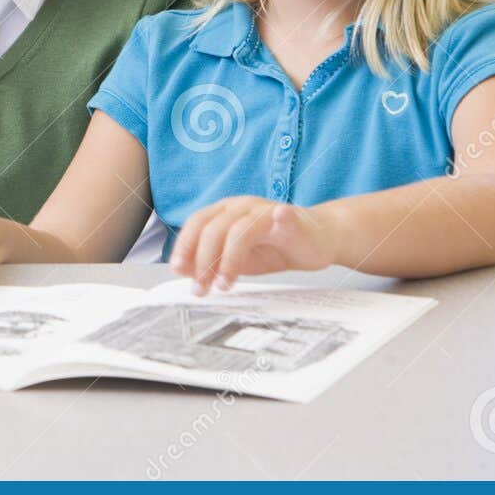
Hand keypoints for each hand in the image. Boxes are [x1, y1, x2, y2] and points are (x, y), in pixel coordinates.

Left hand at [170, 197, 338, 294]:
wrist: (316, 240)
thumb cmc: (275, 247)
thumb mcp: (236, 258)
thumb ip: (212, 262)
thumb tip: (184, 272)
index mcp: (224, 212)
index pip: (196, 224)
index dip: (184, 247)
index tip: (178, 271)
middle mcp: (241, 207)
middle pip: (213, 229)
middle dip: (202, 261)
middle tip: (201, 288)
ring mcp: (265, 210)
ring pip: (238, 230)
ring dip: (228, 260)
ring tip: (225, 285)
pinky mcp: (290, 218)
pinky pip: (282, 216)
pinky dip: (280, 217)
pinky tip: (279, 218)